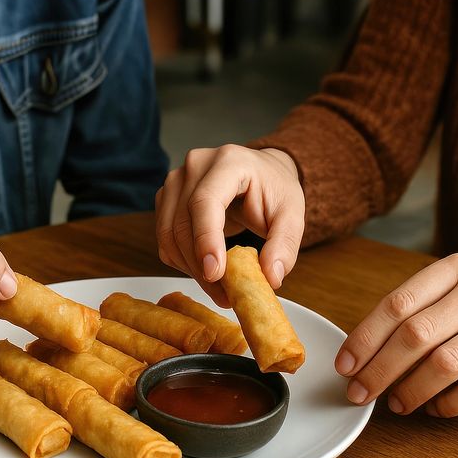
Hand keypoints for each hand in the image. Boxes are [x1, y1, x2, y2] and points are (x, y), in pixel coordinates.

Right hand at [155, 145, 304, 305]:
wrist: (260, 173)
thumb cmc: (274, 189)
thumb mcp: (292, 215)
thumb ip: (284, 245)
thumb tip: (271, 277)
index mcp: (228, 162)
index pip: (206, 201)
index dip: (206, 239)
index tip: (214, 273)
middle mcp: (195, 166)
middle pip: (183, 223)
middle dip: (200, 266)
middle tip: (225, 296)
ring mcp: (176, 181)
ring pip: (168, 234)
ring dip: (190, 268)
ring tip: (219, 288)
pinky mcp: (167, 198)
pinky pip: (165, 238)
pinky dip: (182, 261)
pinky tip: (205, 270)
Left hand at [336, 253, 457, 416]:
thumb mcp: (454, 297)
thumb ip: (414, 316)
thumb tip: (359, 358)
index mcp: (454, 269)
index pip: (397, 304)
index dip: (365, 338)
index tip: (344, 366)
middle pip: (415, 335)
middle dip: (379, 370)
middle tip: (358, 394)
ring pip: (444, 364)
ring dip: (411, 391)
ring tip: (395, 404)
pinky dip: (447, 404)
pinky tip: (433, 408)